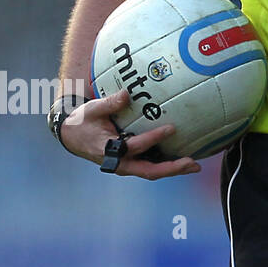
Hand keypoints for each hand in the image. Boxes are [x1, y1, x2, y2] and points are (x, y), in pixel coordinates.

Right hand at [59, 89, 200, 178]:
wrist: (72, 136)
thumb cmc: (84, 121)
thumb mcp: (92, 110)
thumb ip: (109, 104)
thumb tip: (125, 94)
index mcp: (108, 149)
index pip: (134, 146)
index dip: (153, 138)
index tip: (172, 128)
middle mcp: (119, 162)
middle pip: (148, 170)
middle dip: (171, 168)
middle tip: (191, 162)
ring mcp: (126, 165)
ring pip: (152, 172)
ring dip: (173, 169)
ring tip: (195, 165)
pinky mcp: (131, 163)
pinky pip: (151, 166)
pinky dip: (167, 165)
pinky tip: (185, 160)